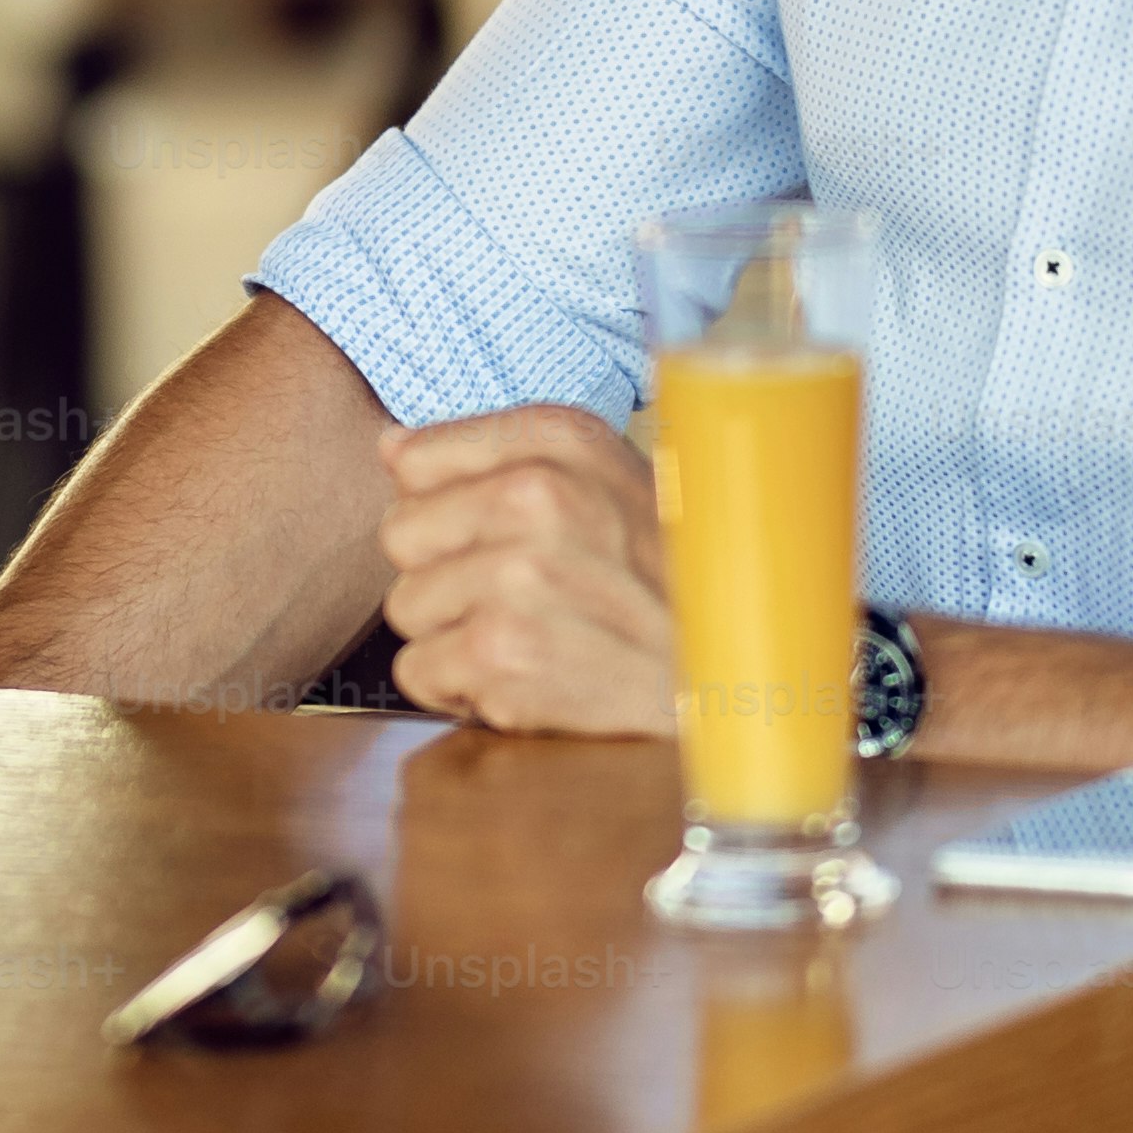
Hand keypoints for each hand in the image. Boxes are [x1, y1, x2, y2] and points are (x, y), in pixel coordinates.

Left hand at [377, 406, 678, 736]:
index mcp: (561, 443)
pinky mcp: (504, 658)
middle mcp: (537, 497)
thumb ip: (500, 451)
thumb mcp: (611, 479)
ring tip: (532, 637)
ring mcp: (518, 580)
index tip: (502, 533)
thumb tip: (392, 448)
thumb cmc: (675, 578)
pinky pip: (419, 671)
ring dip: (455, 634)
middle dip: (447, 571)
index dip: (450, 506)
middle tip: (519, 595)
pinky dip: (462, 690)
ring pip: (406, 606)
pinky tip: (527, 680)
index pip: (416, 458)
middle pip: (400, 533)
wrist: (741, 682)